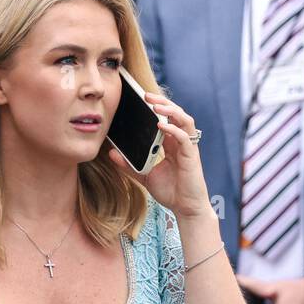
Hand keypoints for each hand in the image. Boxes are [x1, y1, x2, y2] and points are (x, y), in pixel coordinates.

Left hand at [106, 91, 213, 220]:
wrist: (185, 208)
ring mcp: (188, 148)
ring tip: (156, 105)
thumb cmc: (170, 191)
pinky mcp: (192, 156)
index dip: (157, 107)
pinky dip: (173, 130)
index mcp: (171, 143)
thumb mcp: (144, 175)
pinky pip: (184, 137)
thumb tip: (111, 153)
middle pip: (177, 114)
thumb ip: (129, 165)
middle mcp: (181, 142)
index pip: (167, 118)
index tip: (141, 99)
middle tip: (146, 95)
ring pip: (185, 120)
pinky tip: (162, 126)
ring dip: (171, 110)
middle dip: (162, 103)